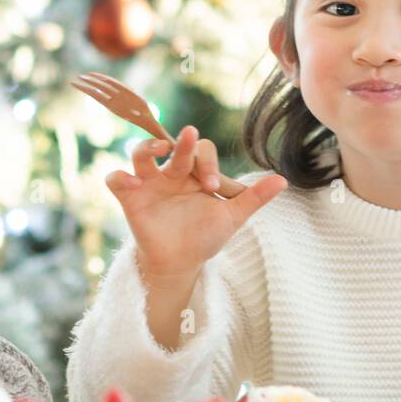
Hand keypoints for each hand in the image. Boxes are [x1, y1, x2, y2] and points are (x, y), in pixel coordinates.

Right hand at [105, 125, 286, 282]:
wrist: (180, 263)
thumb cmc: (205, 236)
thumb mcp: (232, 217)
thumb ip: (254, 197)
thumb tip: (284, 179)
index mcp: (195, 172)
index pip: (202, 152)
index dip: (208, 163)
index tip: (212, 187)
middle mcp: (171, 172)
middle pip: (175, 147)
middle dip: (183, 144)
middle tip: (190, 139)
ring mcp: (149, 183)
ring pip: (141, 153)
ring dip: (146, 147)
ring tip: (157, 149)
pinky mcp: (130, 197)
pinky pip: (116, 179)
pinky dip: (119, 177)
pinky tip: (130, 183)